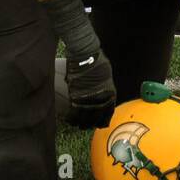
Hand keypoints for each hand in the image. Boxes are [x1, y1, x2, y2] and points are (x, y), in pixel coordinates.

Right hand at [45, 0, 115, 127]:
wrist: (85, 53)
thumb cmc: (96, 60)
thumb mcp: (107, 74)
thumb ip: (105, 86)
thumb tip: (102, 94)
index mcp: (110, 92)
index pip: (108, 111)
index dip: (104, 119)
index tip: (101, 123)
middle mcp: (100, 98)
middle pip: (96, 117)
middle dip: (91, 123)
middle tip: (87, 126)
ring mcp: (87, 98)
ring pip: (84, 117)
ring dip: (81, 123)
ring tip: (78, 125)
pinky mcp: (76, 96)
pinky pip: (74, 111)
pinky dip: (71, 116)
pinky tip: (69, 118)